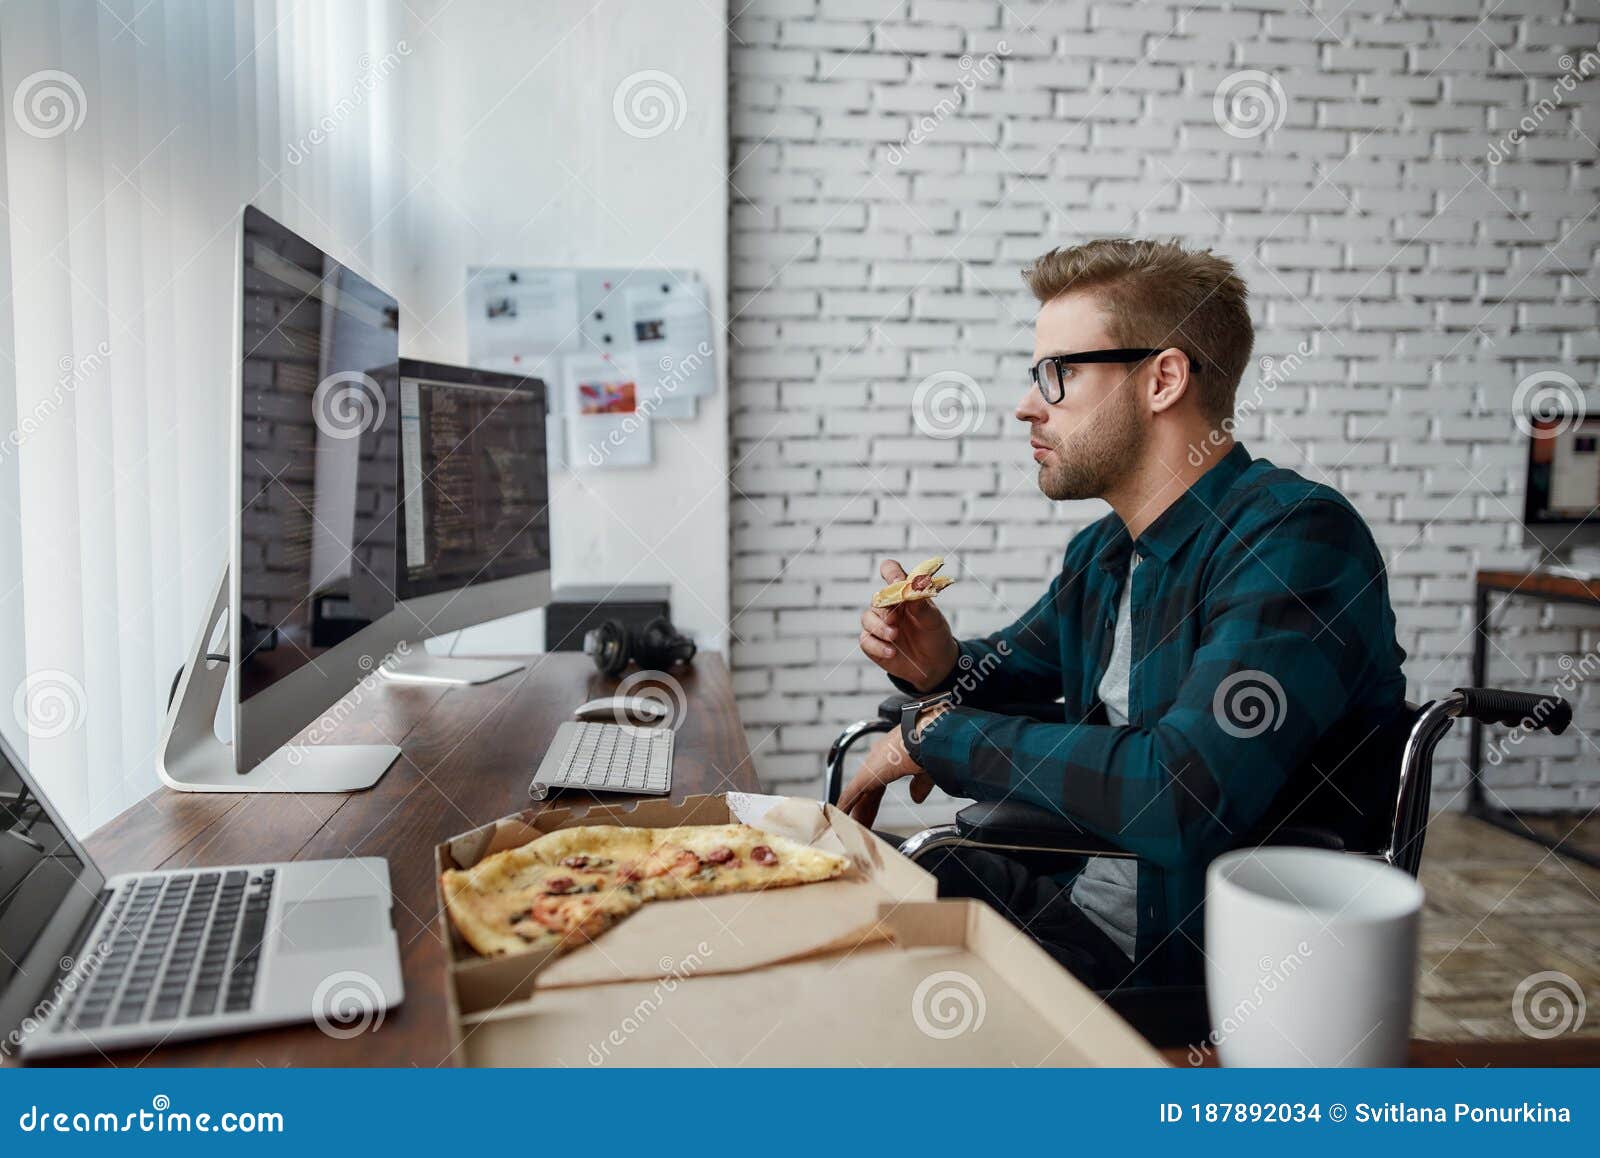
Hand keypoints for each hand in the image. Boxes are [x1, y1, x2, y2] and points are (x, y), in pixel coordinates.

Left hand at [836, 727, 933, 829]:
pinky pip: (850, 795)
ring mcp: (870, 767)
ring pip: (856, 795)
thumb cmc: (930, 746)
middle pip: (865, 792)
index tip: (871, 813)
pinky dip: (845, 807)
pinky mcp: (866, 775)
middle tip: (858, 827)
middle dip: (862, 810)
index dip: (873, 801)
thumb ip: (919, 785)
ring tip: (847, 828)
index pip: (877, 785)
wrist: (926, 736)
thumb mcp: (924, 770)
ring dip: (853, 812)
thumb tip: (916, 797)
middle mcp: (877, 760)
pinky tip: (839, 818)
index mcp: (891, 758)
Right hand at [860, 559, 958, 692]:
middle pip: (877, 598)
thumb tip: (912, 589)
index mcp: (903, 593)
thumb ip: (922, 605)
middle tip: (895, 620)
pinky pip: (866, 640)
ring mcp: (878, 624)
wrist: (934, 663)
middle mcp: (888, 605)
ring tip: (894, 637)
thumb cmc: (934, 635)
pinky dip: (878, 646)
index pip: (891, 572)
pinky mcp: (873, 643)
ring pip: (867, 619)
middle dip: (885, 609)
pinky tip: (892, 652)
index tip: (898, 581)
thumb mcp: (933, 620)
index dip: (891, 572)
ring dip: (879, 628)